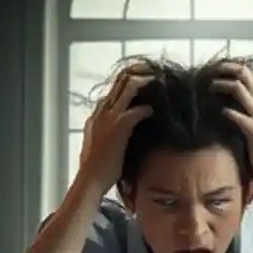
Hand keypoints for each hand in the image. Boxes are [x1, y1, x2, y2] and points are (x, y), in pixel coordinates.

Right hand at [78, 67, 153, 192]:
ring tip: (161, 81)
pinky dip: (148, 108)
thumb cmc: (100, 166)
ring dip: (146, 82)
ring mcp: (109, 118)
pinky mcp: (119, 128)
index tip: (147, 77)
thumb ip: (112, 132)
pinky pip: (136, 110)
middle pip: (121, 80)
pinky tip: (155, 110)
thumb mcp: (103, 143)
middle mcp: (102, 112)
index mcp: (98, 114)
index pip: (115, 88)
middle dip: (140, 72)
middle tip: (156, 73)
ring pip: (128, 88)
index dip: (131, 79)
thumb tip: (126, 129)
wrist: (91, 180)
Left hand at [211, 62, 252, 192]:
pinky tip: (219, 112)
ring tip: (210, 86)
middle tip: (210, 70)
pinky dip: (228, 112)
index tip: (216, 70)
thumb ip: (246, 118)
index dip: (233, 69)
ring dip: (223, 85)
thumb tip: (227, 110)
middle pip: (246, 76)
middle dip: (226, 69)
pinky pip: (240, 116)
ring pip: (242, 90)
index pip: (250, 77)